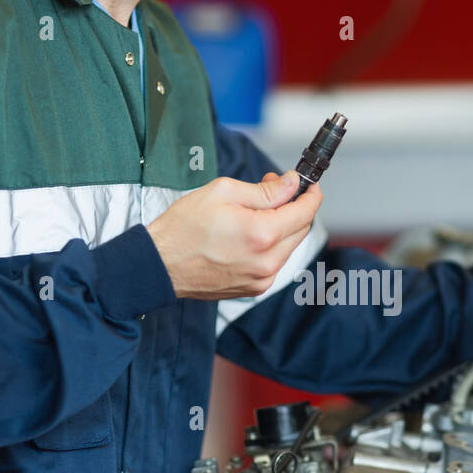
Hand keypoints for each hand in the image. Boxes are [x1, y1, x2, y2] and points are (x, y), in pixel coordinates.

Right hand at [146, 169, 320, 300]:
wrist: (160, 264)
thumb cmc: (184, 228)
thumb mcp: (224, 192)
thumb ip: (265, 190)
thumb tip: (291, 184)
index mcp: (262, 234)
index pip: (304, 212)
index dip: (311, 195)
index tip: (310, 186)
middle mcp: (267, 261)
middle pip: (300, 229)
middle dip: (293, 207)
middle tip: (273, 188)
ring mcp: (262, 278)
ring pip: (288, 246)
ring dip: (281, 226)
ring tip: (254, 210)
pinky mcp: (254, 288)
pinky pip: (274, 261)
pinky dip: (270, 245)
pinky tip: (248, 234)